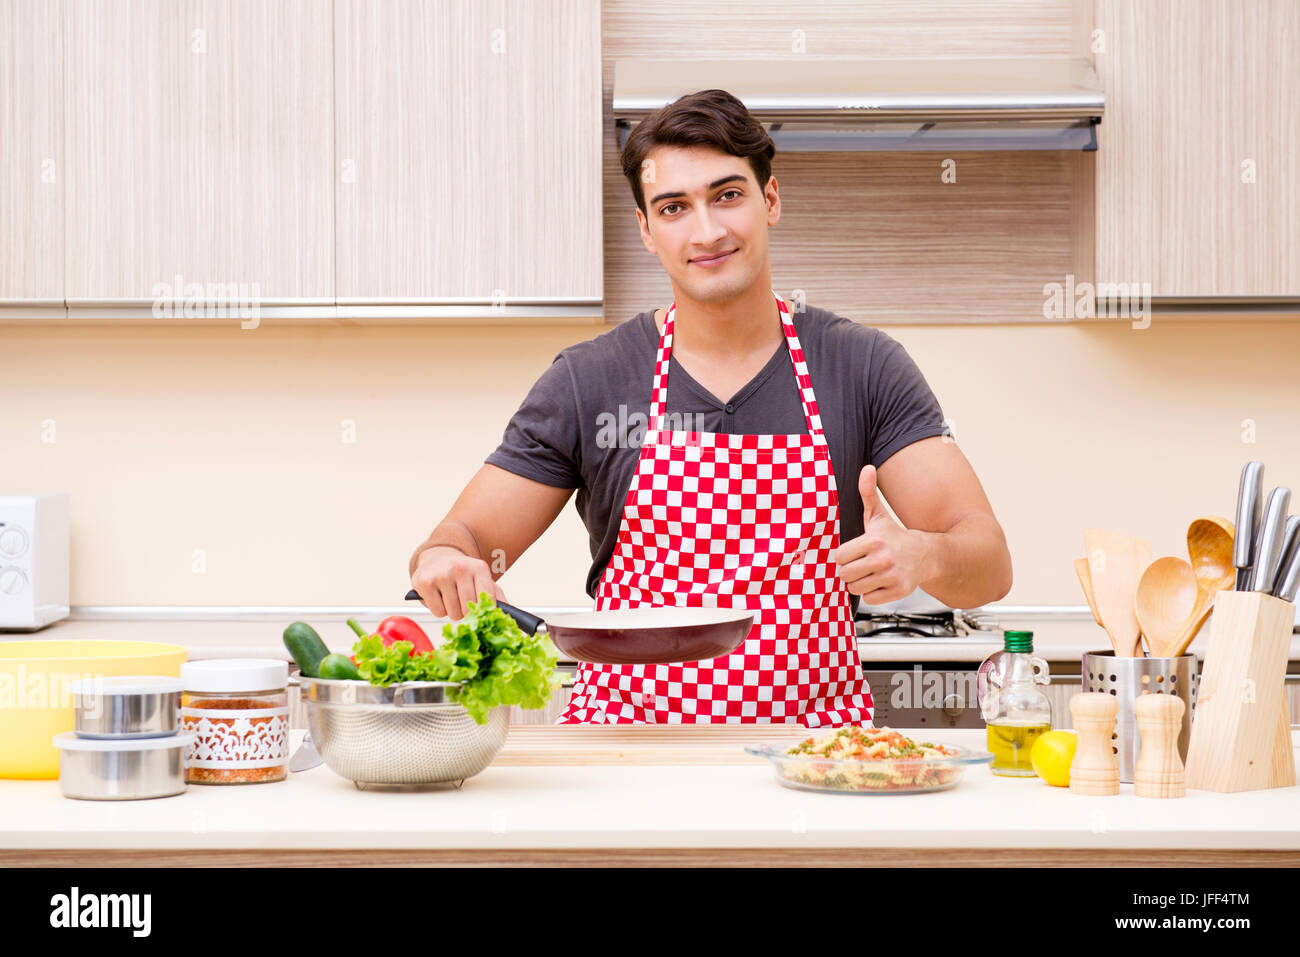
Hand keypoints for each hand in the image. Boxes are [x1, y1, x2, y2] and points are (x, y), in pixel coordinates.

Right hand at [411, 545, 506, 620]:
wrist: (437, 559)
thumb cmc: (462, 574)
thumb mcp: (482, 579)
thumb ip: (497, 596)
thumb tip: (506, 614)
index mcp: (479, 567)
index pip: (487, 598)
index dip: (484, 610)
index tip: (481, 612)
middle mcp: (460, 568)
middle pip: (469, 608)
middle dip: (467, 613)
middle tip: (463, 605)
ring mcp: (442, 574)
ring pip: (453, 612)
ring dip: (452, 612)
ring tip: (451, 599)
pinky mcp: (425, 582)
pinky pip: (437, 612)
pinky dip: (439, 610)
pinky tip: (439, 598)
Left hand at [835, 465, 932, 603]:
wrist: (926, 554)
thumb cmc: (895, 536)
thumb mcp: (879, 516)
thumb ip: (868, 493)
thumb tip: (867, 469)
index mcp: (874, 540)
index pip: (839, 556)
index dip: (844, 556)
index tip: (854, 553)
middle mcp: (883, 559)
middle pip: (845, 574)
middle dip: (850, 571)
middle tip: (861, 565)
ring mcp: (891, 576)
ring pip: (855, 588)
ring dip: (860, 583)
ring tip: (870, 573)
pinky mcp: (898, 591)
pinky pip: (869, 599)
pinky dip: (872, 594)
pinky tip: (880, 582)